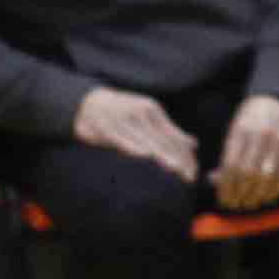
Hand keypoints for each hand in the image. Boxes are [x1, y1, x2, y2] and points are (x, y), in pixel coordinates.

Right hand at [71, 86, 199, 181]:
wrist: (85, 101)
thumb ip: (169, 130)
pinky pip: (122, 138)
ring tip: (175, 169)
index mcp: (152, 110)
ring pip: (147, 140)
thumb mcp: (147, 115)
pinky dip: (134, 146)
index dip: (185, 155)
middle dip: (179, 159)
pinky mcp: (106, 126)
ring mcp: (123, 119)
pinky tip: (145, 155)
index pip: (174, 136)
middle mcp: (140, 113)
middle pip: (164, 140)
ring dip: (162, 156)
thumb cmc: (120, 112)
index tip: (193, 172)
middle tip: (189, 177)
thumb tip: (193, 144)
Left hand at [211, 93, 278, 211]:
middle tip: (235, 205)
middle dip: (240, 193)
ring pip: (267, 176)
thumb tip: (214, 180)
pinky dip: (277, 190)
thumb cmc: (251, 118)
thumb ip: (227, 154)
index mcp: (240, 130)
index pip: (231, 165)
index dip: (226, 186)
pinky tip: (268, 197)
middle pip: (248, 173)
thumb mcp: (234, 130)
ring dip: (257, 194)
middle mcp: (260, 135)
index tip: (223, 199)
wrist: (278, 98)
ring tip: (250, 203)